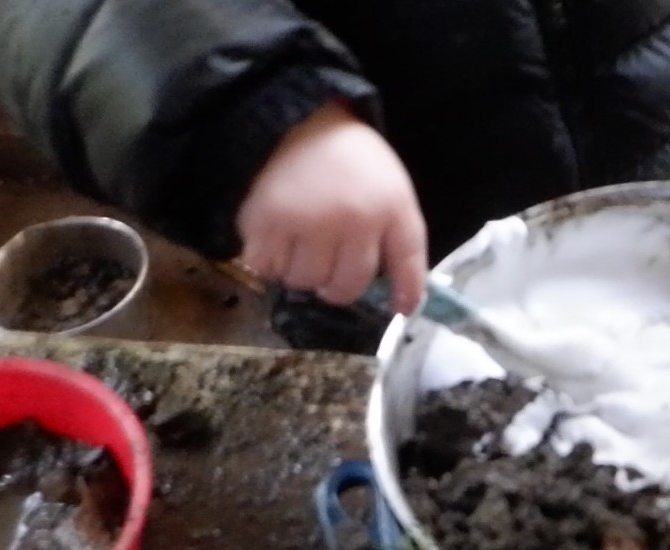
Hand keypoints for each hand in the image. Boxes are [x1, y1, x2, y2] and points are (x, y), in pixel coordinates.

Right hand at [236, 100, 426, 313]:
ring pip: (301, 281)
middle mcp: (351, 220)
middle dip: (335, 285)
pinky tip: (275, 239)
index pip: (405, 265)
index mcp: (389, 210)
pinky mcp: (265, 218)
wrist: (303, 121)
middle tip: (328, 263)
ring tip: (300, 244)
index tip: (397, 309)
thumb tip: (403, 306)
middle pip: (342, 287)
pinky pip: (263, 266)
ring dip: (298, 272)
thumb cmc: (354, 162)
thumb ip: (404, 248)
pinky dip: (266, 261)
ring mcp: (306, 220)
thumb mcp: (395, 195)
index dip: (405, 293)